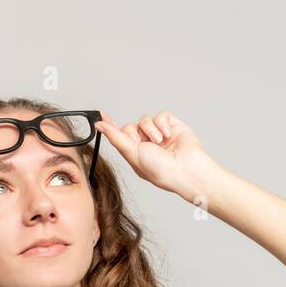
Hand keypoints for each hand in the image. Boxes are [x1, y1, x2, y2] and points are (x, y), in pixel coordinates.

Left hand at [96, 109, 217, 201]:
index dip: (110, 126)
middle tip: (144, 143)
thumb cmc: (161, 170)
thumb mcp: (132, 153)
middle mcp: (147, 144)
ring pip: (145, 120)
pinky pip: (161, 115)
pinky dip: (163, 124)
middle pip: (131, 126)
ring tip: (160, 142)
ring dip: (151, 129)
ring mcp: (160, 135)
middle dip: (136, 132)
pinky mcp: (172, 126)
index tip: (101, 115)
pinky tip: (168, 135)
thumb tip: (99, 124)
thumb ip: (115, 137)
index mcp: (136, 154)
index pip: (119, 136)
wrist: (186, 170)